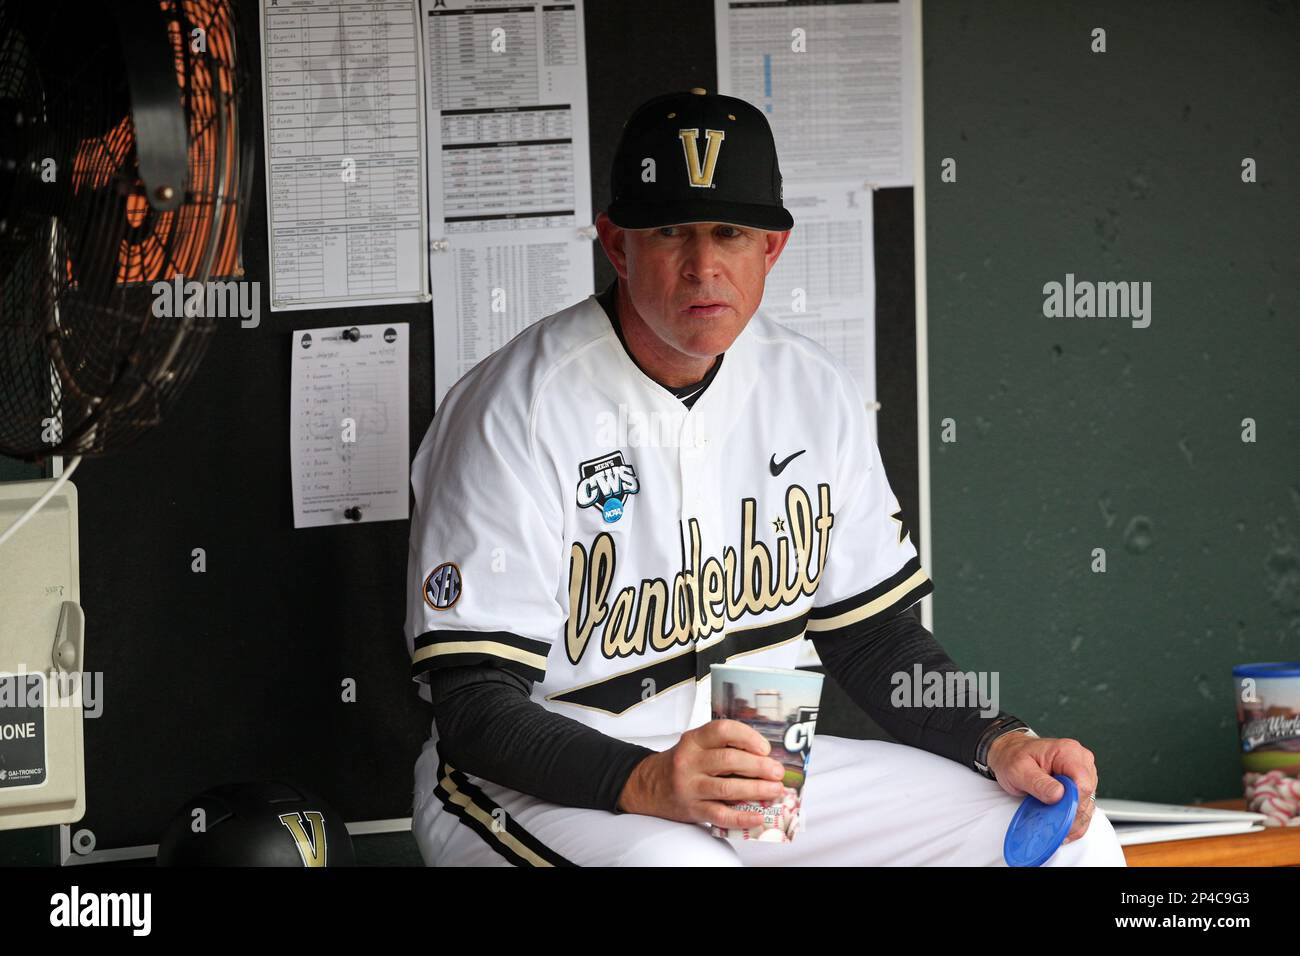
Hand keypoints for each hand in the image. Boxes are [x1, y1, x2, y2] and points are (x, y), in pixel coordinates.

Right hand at [617, 719, 787, 827]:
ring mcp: (690, 786)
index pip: (722, 731)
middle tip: (777, 772)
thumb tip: (765, 757)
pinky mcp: (692, 809)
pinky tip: (757, 816)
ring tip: (775, 790)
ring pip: (727, 788)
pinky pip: (720, 815)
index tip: (765, 748)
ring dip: (756, 790)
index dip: (747, 737)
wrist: (649, 786)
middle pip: (729, 760)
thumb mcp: (695, 746)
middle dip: (759, 766)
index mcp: (693, 740)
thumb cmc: (681, 764)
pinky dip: (741, 817)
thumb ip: (722, 747)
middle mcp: (690, 761)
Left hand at [986, 732, 1098, 843]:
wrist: (1009, 753)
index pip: (1083, 784)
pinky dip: (1071, 818)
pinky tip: (1058, 821)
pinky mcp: (1080, 786)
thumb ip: (1038, 783)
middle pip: (1087, 797)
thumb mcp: (1018, 769)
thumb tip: (1059, 795)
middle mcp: (1080, 761)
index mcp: (1068, 752)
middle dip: (1070, 813)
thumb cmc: (1013, 756)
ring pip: (1086, 805)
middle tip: (1049, 818)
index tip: (1058, 813)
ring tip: (1050, 819)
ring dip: (1070, 818)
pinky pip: (1082, 807)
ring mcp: (1082, 774)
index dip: (1072, 803)